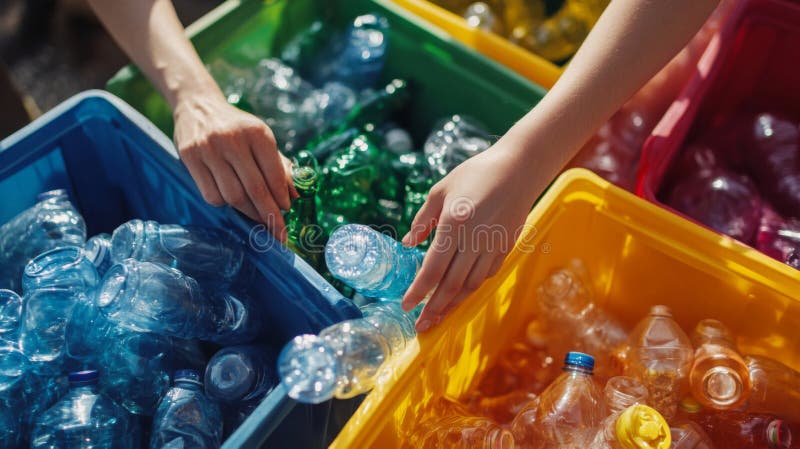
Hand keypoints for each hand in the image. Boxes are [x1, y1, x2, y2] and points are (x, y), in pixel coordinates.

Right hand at [173, 95, 296, 240]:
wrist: (198, 105)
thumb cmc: (237, 127)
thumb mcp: (261, 138)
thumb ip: (279, 165)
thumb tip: (294, 196)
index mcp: (257, 133)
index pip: (273, 174)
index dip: (281, 197)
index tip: (286, 212)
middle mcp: (233, 140)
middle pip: (254, 189)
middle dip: (269, 214)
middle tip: (278, 232)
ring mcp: (209, 149)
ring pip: (232, 196)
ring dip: (248, 212)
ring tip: (257, 217)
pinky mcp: (190, 157)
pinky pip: (211, 195)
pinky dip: (224, 204)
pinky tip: (231, 200)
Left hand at [400, 144, 538, 332]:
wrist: (519, 169)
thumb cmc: (474, 174)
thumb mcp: (440, 190)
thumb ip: (423, 220)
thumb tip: (409, 244)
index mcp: (454, 223)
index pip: (433, 267)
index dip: (418, 291)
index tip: (405, 306)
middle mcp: (474, 239)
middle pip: (452, 284)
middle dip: (434, 308)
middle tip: (420, 326)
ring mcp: (493, 245)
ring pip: (471, 285)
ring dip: (452, 305)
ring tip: (437, 318)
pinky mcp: (506, 248)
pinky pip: (486, 275)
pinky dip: (471, 289)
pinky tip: (459, 297)